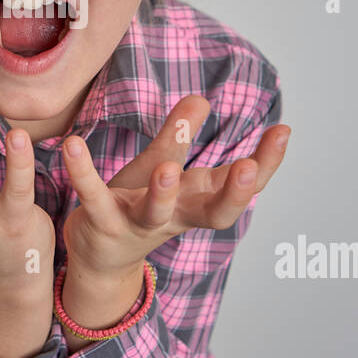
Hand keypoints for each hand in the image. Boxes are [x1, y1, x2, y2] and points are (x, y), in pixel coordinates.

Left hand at [62, 95, 290, 277]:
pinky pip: (93, 197)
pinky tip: (72, 145)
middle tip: (249, 168)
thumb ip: (180, 136)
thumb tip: (201, 98)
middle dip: (234, 193)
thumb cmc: (138, 207)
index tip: (284, 132)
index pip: (241, 185)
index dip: (267, 164)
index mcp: (198, 200)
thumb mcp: (163, 167)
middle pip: (214, 213)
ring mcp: (139, 223)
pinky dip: (82, 173)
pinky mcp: (102, 223)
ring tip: (165, 170)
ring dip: (162, 193)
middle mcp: (176, 215)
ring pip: (157, 212)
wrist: (99, 258)